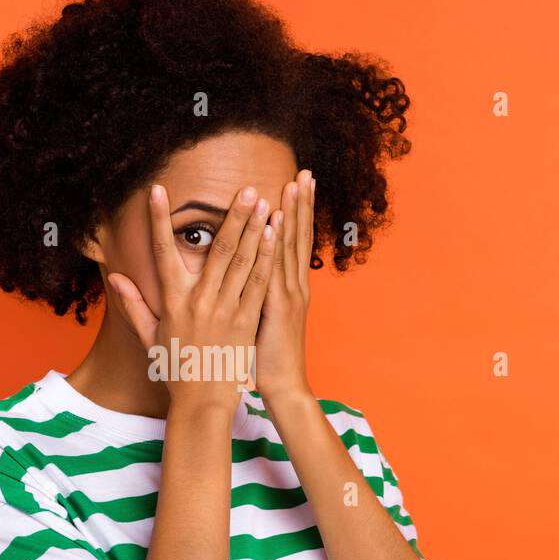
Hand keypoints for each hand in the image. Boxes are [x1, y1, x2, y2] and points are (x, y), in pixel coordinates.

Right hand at [106, 183, 276, 411]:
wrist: (201, 403)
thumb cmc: (176, 369)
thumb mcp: (149, 336)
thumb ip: (134, 304)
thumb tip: (116, 277)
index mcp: (173, 301)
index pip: (162, 251)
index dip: (158, 219)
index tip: (157, 189)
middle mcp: (200, 301)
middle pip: (218, 249)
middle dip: (232, 215)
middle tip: (245, 188)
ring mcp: (226, 311)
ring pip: (242, 262)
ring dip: (255, 230)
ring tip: (264, 202)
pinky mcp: (247, 322)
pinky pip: (259, 284)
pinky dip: (267, 258)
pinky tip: (274, 237)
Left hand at [253, 169, 313, 402]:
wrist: (284, 388)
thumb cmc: (269, 359)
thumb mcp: (266, 322)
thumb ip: (260, 296)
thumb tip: (253, 280)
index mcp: (290, 288)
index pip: (295, 243)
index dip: (298, 214)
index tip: (298, 185)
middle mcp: (294, 287)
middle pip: (298, 237)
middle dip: (301, 203)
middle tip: (305, 171)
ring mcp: (288, 296)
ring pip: (290, 248)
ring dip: (292, 214)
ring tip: (295, 183)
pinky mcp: (277, 308)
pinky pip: (275, 271)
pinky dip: (277, 246)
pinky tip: (277, 223)